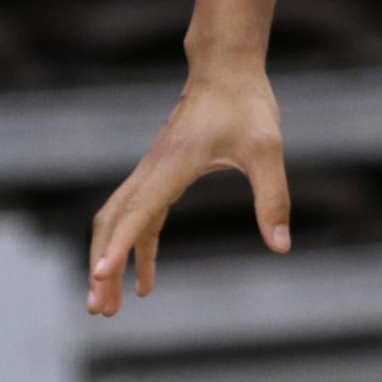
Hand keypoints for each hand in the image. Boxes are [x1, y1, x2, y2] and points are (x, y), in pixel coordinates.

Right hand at [88, 70, 291, 315]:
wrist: (225, 69)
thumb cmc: (246, 105)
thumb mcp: (267, 150)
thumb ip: (273, 199)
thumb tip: (281, 247)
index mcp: (173, 164)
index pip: (138, 212)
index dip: (118, 247)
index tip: (100, 277)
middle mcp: (152, 169)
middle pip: (112, 222)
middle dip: (102, 266)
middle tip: (100, 311)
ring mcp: (152, 171)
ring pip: (117, 221)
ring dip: (110, 261)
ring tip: (111, 308)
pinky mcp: (160, 174)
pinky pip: (138, 217)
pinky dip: (134, 249)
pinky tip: (144, 281)